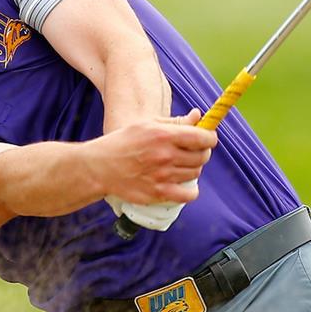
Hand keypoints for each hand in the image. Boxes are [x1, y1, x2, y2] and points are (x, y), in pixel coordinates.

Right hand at [89, 109, 214, 206]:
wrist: (100, 167)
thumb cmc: (124, 142)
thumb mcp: (147, 125)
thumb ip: (175, 122)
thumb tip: (199, 116)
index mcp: (163, 134)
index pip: (203, 138)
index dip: (210, 138)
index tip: (207, 139)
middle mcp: (165, 155)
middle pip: (202, 157)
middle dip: (201, 153)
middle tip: (192, 153)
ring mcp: (162, 175)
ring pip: (195, 173)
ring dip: (192, 169)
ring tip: (179, 166)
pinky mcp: (158, 193)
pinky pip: (189, 195)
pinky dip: (190, 191)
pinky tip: (181, 184)